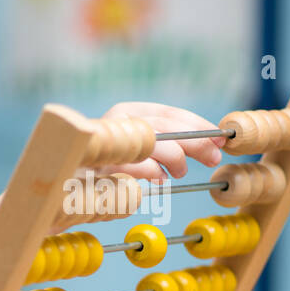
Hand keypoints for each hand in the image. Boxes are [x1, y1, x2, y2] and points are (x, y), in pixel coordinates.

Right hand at [98, 101, 225, 181]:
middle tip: (213, 157)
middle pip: (165, 126)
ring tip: (179, 172)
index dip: (199, 125)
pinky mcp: (100, 164)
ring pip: (153, 142)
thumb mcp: (137, 146)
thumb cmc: (108, 164)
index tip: (221, 138)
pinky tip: (160, 180)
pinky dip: (154, 172)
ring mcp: (106, 142)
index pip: (170, 113)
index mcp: (128, 111)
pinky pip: (136, 165)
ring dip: (175, 158)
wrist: (68, 180)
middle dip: (195, 142)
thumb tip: (212, 145)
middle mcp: (116, 121)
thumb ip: (167, 141)